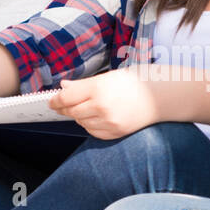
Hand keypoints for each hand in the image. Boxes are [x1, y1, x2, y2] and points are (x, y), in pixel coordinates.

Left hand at [48, 68, 164, 139]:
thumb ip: (83, 85)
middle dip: (64, 109)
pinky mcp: (115, 132)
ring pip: (81, 123)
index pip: (66, 98)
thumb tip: (63, 88)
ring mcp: (109, 122)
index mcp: (98, 89)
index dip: (56, 100)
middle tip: (60, 105)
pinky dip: (90, 125)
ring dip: (79, 116)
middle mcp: (102, 107)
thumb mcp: (106, 77)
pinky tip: (96, 117)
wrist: (158, 97)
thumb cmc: (133, 83)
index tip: (51, 101)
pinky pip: (93, 131)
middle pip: (72, 112)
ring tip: (85, 108)